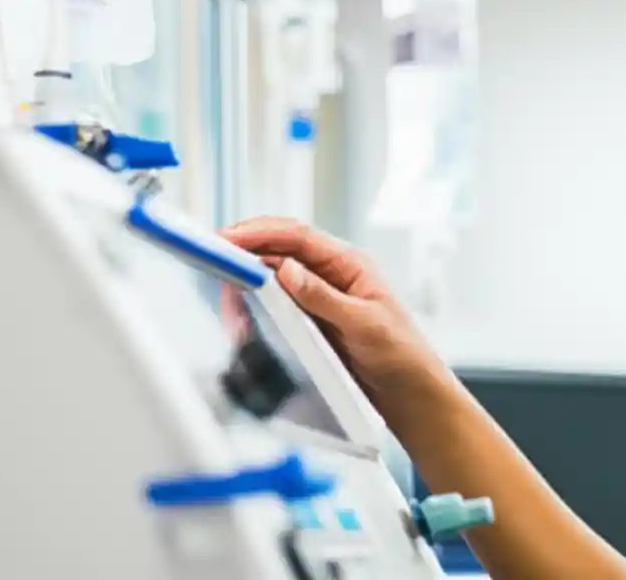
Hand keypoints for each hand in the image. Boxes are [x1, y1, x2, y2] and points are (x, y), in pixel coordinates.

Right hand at [221, 217, 455, 415]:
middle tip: (214, 261)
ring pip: (273, 278)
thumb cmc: (401, 355)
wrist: (410, 394)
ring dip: (248, 285)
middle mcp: (331, 275)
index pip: (298, 236)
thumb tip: (285, 269)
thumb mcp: (365, 324)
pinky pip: (277, 306)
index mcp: (349, 264)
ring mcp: (319, 299)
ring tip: (229, 303)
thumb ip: (324, 297)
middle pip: (280, 250)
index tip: (230, 237)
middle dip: (246, 252)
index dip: (261, 232)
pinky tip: (243, 318)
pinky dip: (256, 309)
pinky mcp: (310, 323)